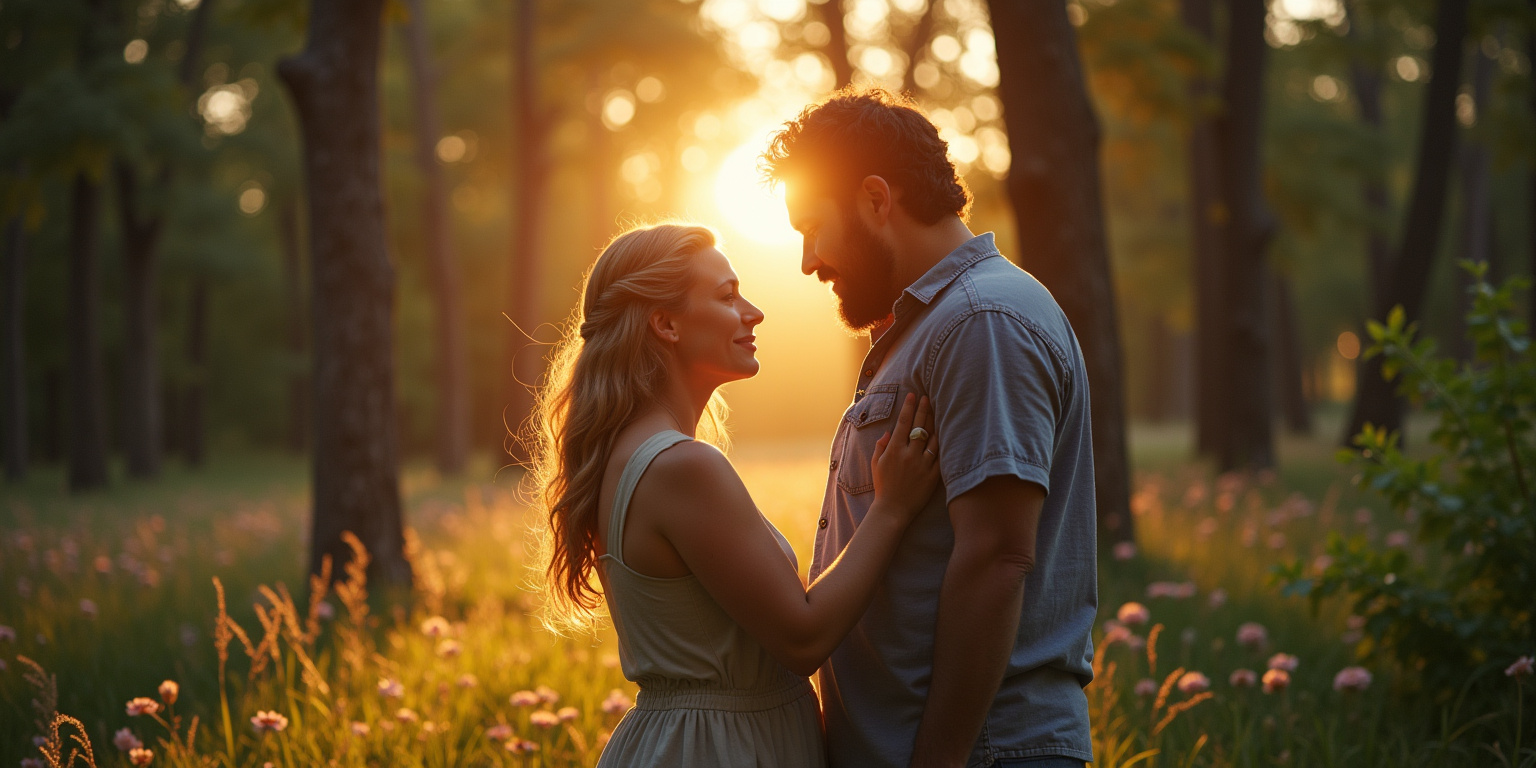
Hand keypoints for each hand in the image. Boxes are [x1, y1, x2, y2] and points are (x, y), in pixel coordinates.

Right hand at [870, 393, 940, 522]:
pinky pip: (940, 455)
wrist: (893, 510)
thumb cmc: (883, 486)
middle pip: (920, 426)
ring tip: (938, 412)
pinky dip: (942, 444)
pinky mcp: (933, 475)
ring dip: (935, 423)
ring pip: (933, 438)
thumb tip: (889, 432)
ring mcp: (922, 464)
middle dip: (924, 409)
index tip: (913, 395)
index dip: (909, 407)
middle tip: (928, 398)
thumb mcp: (877, 464)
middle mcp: (909, 454)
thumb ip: (881, 446)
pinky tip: (944, 434)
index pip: (903, 422)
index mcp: (894, 450)